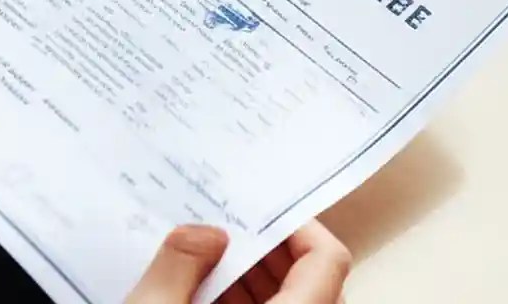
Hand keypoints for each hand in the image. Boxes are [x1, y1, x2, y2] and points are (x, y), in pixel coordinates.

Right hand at [125, 221, 350, 303]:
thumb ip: (179, 265)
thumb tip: (207, 233)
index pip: (328, 261)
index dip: (298, 228)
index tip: (260, 212)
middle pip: (312, 284)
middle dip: (267, 254)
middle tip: (224, 233)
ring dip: (255, 284)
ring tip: (204, 267)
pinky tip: (198, 299)